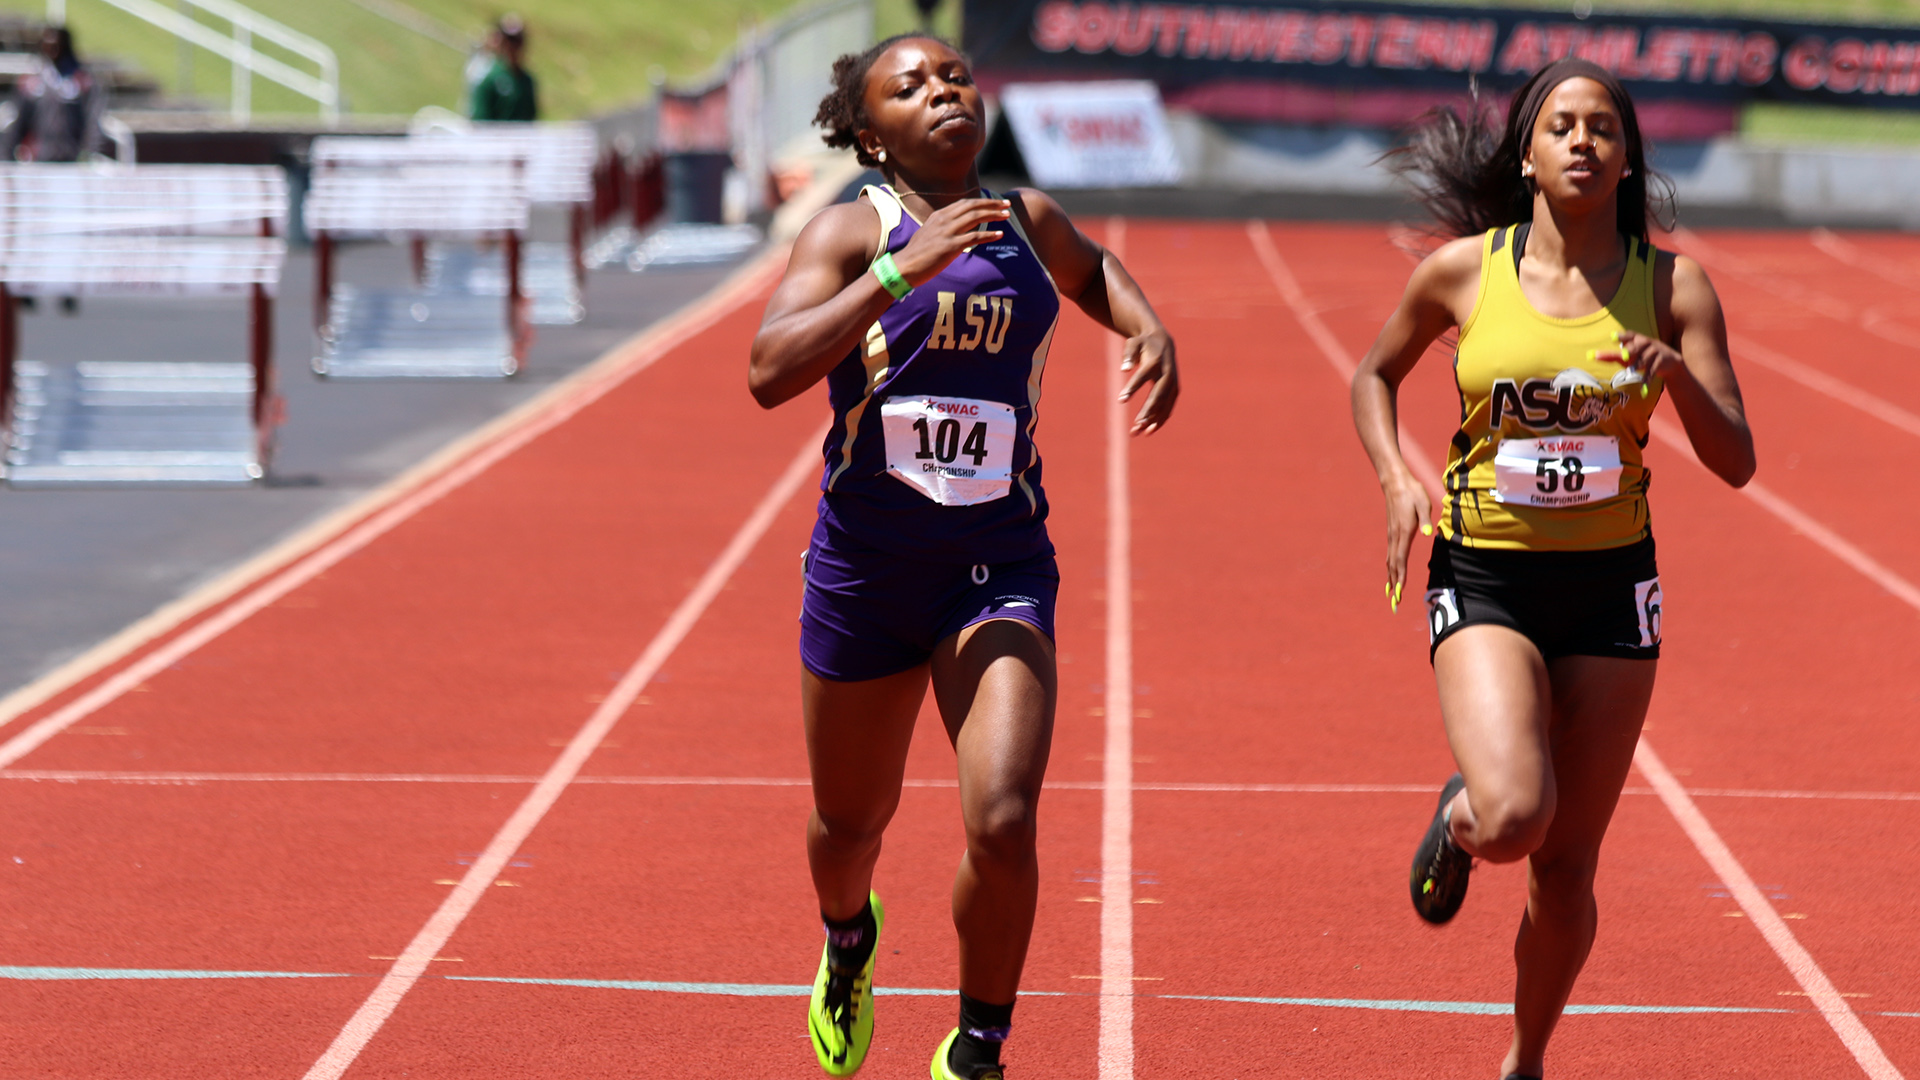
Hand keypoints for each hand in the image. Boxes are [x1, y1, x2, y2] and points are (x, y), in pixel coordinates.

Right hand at [892, 198, 1010, 285]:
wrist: (904, 268)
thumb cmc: (916, 255)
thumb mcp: (928, 235)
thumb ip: (941, 229)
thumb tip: (953, 230)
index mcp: (939, 216)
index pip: (964, 203)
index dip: (982, 201)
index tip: (995, 202)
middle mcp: (943, 220)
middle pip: (972, 206)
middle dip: (992, 204)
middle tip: (1007, 204)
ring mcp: (947, 232)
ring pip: (975, 217)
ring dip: (993, 215)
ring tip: (1007, 216)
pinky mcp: (950, 247)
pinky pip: (974, 237)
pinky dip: (988, 235)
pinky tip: (1000, 234)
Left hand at [1118, 327, 1176, 434]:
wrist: (1163, 342)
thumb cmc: (1143, 344)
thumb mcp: (1133, 343)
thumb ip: (1127, 355)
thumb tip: (1123, 369)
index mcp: (1155, 361)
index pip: (1142, 376)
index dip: (1132, 388)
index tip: (1120, 400)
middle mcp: (1167, 374)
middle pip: (1158, 395)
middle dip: (1148, 410)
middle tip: (1136, 424)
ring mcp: (1173, 383)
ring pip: (1164, 405)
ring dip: (1152, 420)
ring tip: (1137, 432)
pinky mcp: (1175, 390)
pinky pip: (1168, 408)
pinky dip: (1160, 420)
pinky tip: (1148, 431)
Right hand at [1382, 473, 1431, 611]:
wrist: (1395, 482)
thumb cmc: (1412, 492)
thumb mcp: (1423, 503)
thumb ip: (1427, 519)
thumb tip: (1430, 533)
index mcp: (1404, 532)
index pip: (1401, 559)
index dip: (1401, 577)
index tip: (1399, 592)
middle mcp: (1395, 537)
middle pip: (1393, 565)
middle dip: (1395, 585)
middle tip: (1395, 603)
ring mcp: (1392, 536)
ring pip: (1390, 562)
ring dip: (1391, 579)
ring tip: (1392, 595)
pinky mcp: (1392, 533)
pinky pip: (1390, 555)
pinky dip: (1391, 568)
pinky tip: (1391, 574)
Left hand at [1609, 330, 1690, 391]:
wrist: (1669, 362)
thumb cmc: (1642, 357)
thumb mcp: (1629, 356)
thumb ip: (1613, 356)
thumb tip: (1594, 356)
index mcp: (1637, 340)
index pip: (1630, 335)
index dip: (1622, 336)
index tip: (1613, 337)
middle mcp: (1646, 343)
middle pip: (1636, 348)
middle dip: (1630, 351)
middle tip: (1624, 356)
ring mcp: (1654, 352)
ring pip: (1643, 360)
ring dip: (1637, 366)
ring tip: (1631, 371)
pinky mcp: (1660, 362)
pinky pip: (1652, 372)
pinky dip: (1647, 380)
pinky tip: (1643, 390)